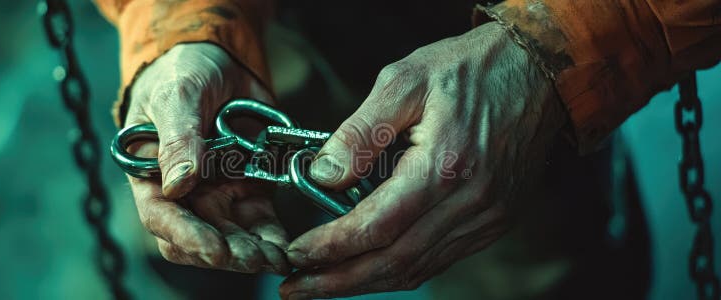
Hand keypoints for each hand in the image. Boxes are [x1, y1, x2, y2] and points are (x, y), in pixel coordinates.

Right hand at [124, 43, 289, 273]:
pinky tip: (288, 247)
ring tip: (277, 258)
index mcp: (152, 174)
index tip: (214, 249)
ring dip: (253, 252)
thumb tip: (178, 184)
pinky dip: (273, 238)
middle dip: (227, 253)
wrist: (218, 60)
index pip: (162, 217)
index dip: (187, 237)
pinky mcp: (250, 190)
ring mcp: (218, 193)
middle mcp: (184, 192)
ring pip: (233, 238)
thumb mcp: (177, 96)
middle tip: (255, 258)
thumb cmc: (182, 72)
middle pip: (199, 238)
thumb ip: (178, 138)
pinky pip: (260, 223)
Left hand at [279, 22, 566, 297]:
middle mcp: (471, 201)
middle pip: (395, 261)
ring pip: (418, 268)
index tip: (296, 253)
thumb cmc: (471, 69)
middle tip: (295, 288)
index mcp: (445, 165)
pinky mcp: (495, 221)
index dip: (331, 245)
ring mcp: (487, 217)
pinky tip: (370, 268)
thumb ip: (361, 131)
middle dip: (339, 280)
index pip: (377, 225)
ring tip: (323, 285)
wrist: (539, 71)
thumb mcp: (405, 80)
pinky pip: (441, 258)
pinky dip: (401, 270)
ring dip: (366, 283)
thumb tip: (325, 174)